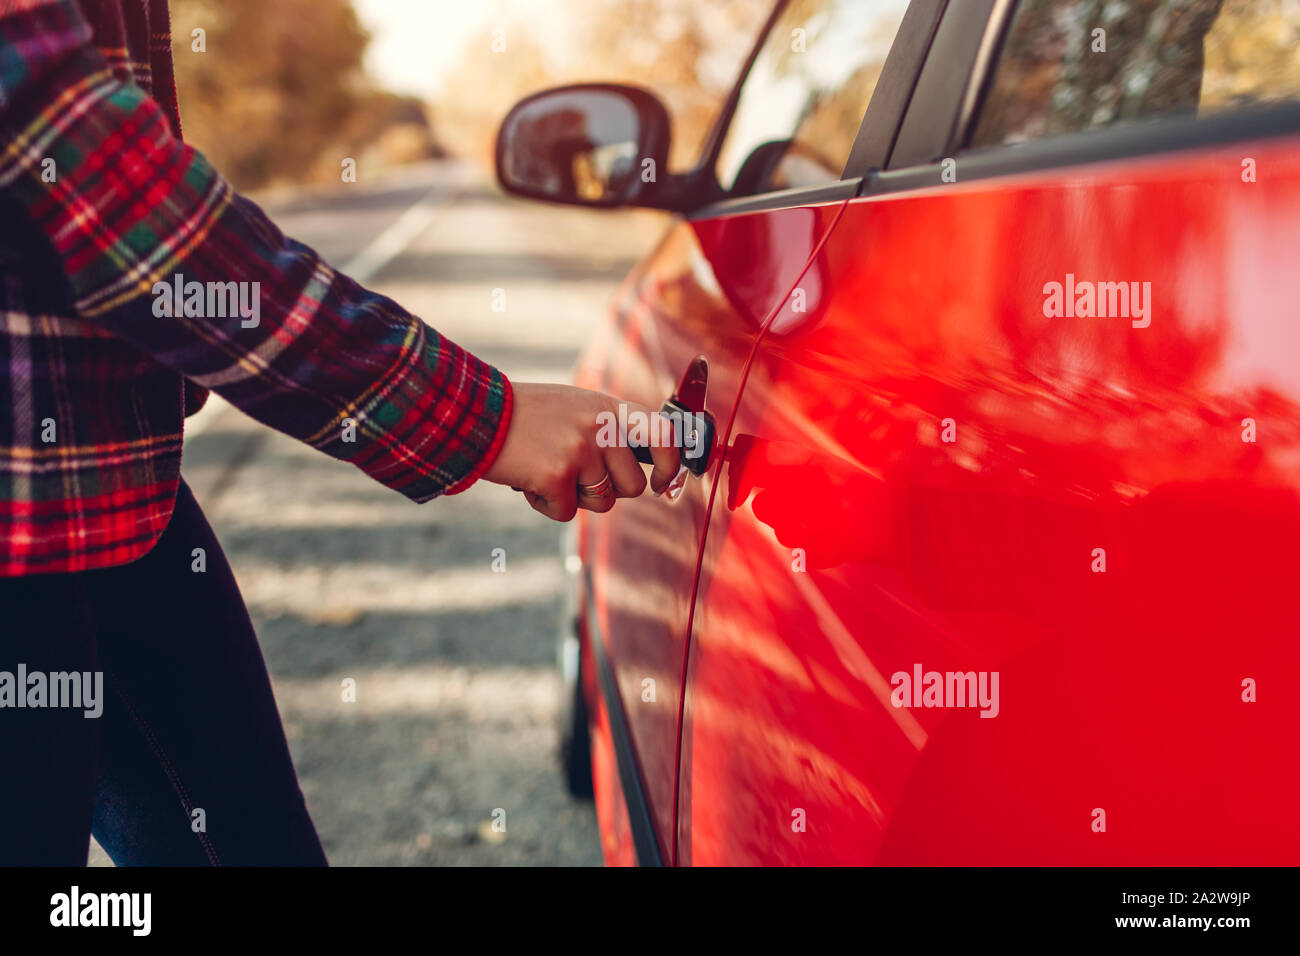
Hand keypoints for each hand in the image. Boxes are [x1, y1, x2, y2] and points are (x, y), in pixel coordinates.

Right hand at [482, 382, 680, 520]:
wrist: (475, 415)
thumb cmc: (523, 417)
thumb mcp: (574, 407)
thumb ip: (606, 430)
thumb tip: (638, 473)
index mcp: (607, 408)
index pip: (663, 436)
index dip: (669, 466)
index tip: (662, 484)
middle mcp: (600, 427)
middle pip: (632, 485)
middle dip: (607, 490)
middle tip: (573, 475)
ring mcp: (580, 451)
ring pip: (601, 503)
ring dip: (574, 497)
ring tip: (546, 470)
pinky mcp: (557, 476)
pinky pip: (566, 512)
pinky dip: (546, 504)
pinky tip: (528, 479)